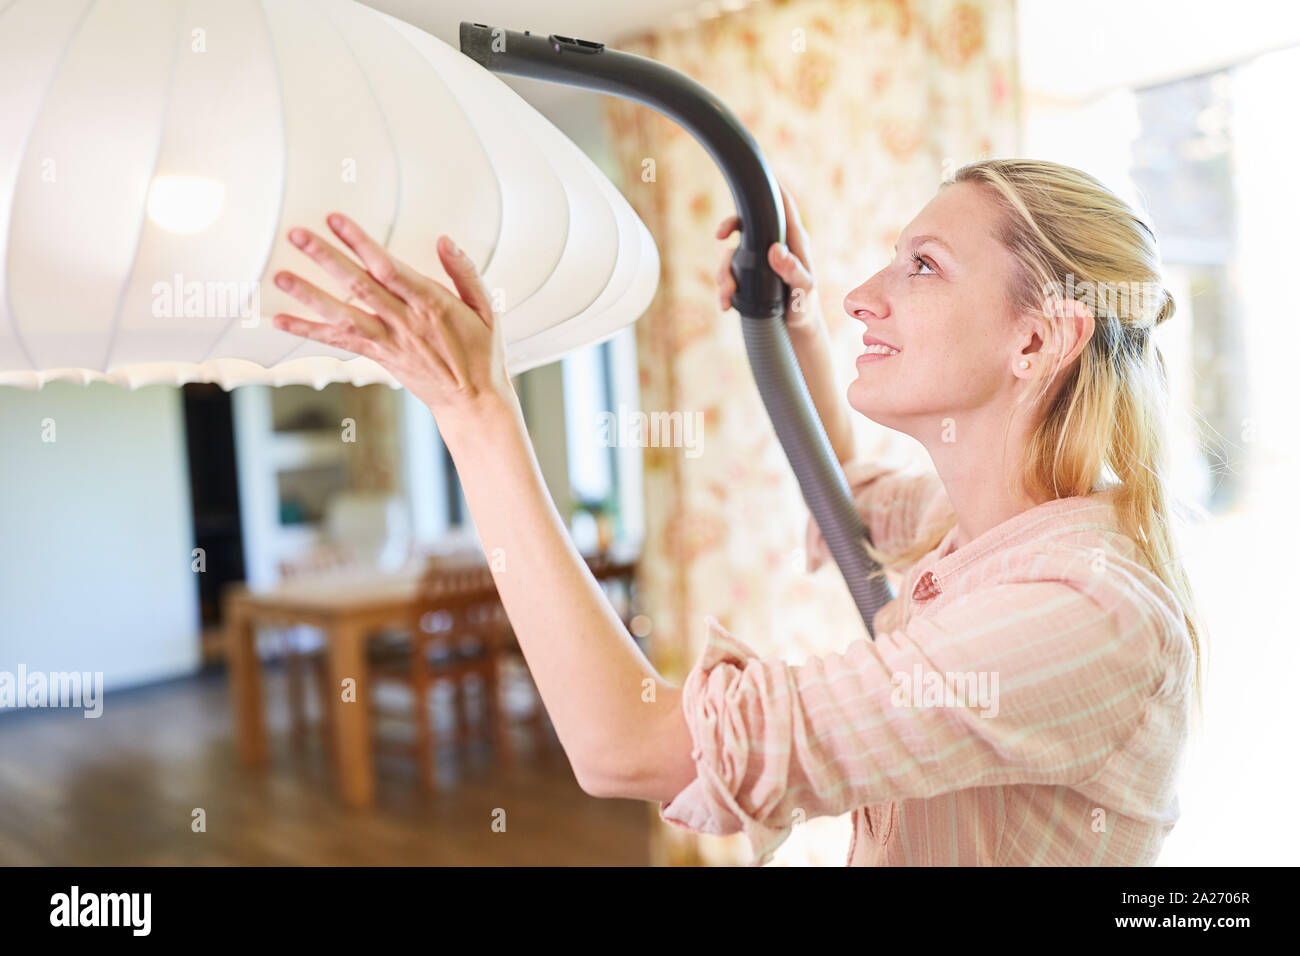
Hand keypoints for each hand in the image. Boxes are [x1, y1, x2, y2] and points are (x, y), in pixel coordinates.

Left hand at [271, 213, 513, 425]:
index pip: (389, 269)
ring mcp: (388, 342)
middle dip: (326, 258)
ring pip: (342, 316)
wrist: (473, 402)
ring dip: (309, 295)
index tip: (336, 219)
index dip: (361, 243)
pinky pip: (338, 343)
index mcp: (432, 305)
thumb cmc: (482, 352)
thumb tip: (445, 240)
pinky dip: (308, 331)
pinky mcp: (378, 357)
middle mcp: (405, 323)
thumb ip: (465, 272)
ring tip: (279, 276)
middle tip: (296, 235)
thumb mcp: (486, 308)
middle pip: (359, 286)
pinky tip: (280, 321)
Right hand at [714, 179, 823, 332]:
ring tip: (727, 293)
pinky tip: (725, 303)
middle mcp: (775, 245)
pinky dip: (723, 287)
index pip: (785, 206)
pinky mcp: (748, 274)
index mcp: (794, 241)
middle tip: (720, 236)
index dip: (773, 187)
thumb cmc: (805, 306)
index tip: (760, 173)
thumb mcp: (803, 290)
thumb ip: (792, 270)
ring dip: (724, 272)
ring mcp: (759, 259)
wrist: (796, 327)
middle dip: (730, 225)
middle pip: (748, 221)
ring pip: (732, 251)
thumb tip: (775, 249)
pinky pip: (729, 272)